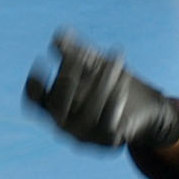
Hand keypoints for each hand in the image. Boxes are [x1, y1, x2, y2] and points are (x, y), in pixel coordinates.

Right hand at [23, 30, 178, 150]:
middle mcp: (64, 124)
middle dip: (70, 76)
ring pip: (86, 111)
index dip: (34, 84)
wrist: (145, 109)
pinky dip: (115, 96)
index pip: (33, 101)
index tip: (41, 60)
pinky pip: (108, 120)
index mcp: (54, 105)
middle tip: (86, 52)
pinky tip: (124, 77)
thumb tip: (58, 37)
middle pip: (58, 105)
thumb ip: (75, 52)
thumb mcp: (93, 63)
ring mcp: (84, 136)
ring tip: (116, 58)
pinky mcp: (107, 141)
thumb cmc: (110, 82)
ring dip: (101, 81)